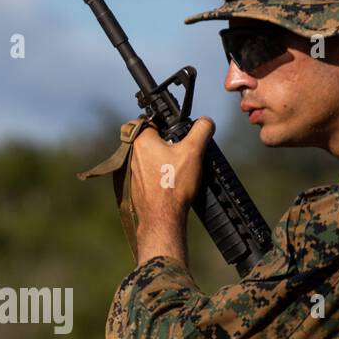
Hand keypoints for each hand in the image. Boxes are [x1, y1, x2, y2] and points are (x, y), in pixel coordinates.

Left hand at [128, 117, 213, 265]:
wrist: (162, 218)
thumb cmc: (173, 184)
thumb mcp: (194, 150)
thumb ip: (201, 130)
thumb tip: (206, 121)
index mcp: (141, 140)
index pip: (155, 121)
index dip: (170, 125)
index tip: (180, 134)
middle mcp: (132, 154)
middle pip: (154, 140)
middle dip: (169, 144)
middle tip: (182, 154)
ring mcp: (132, 171)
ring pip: (152, 157)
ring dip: (164, 161)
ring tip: (178, 171)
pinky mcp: (135, 186)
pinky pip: (149, 174)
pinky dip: (159, 176)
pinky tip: (170, 184)